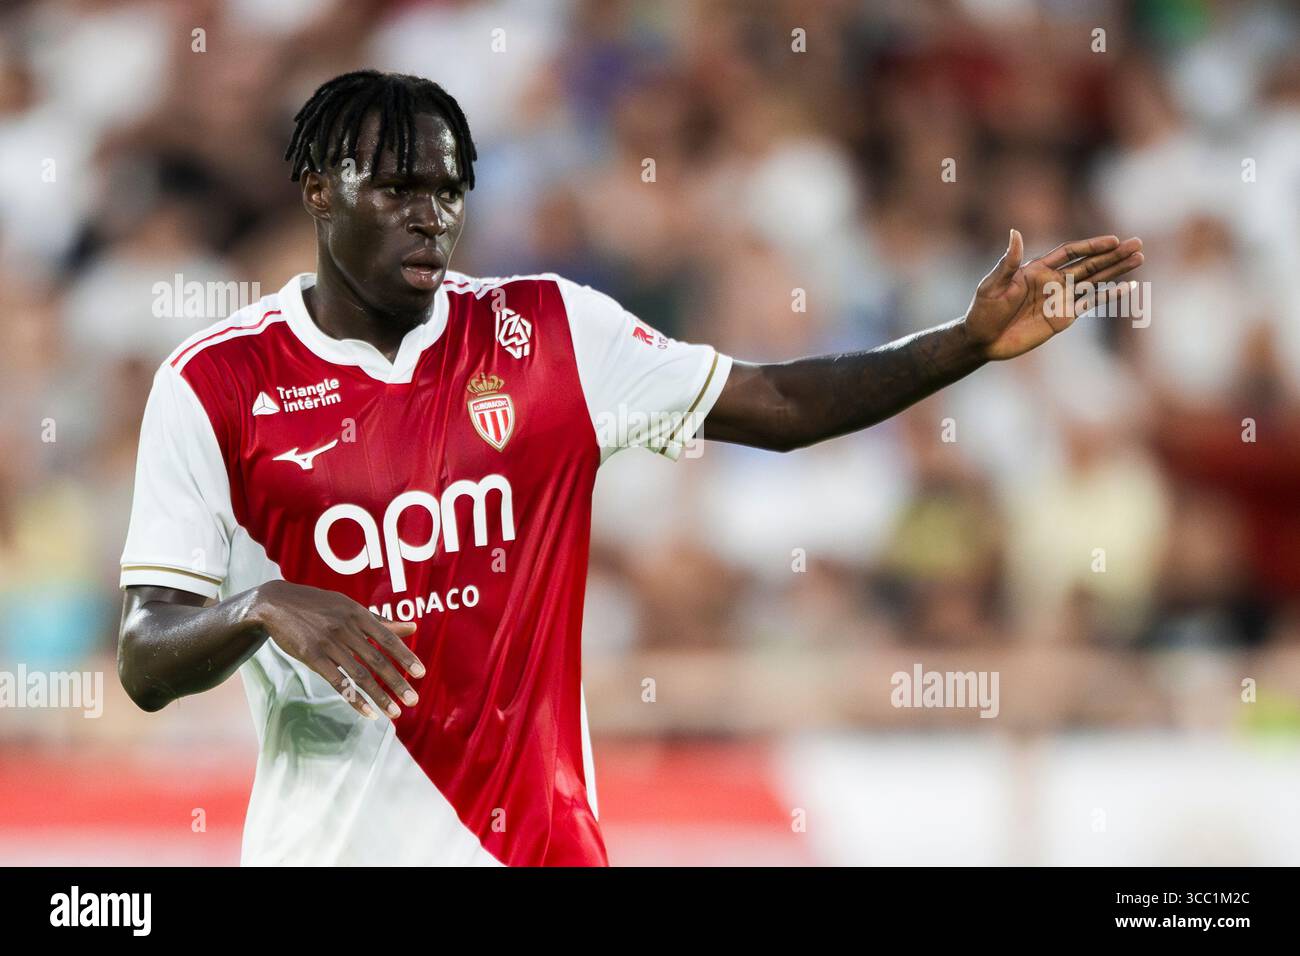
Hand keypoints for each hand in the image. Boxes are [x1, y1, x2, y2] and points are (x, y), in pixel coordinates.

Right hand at [247, 580, 424, 719]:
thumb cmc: (319, 605)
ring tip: (395, 713)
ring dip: (379, 696)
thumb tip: (413, 628)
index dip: (405, 656)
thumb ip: (381, 621)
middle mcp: (345, 629)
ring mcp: (328, 644)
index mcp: (357, 614)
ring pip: (359, 675)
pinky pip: (337, 682)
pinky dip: (354, 699)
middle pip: (376, 660)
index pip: (387, 638)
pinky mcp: (312, 657)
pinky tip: (368, 712)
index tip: (421, 673)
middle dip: (397, 683)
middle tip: (413, 700)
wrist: (276, 603)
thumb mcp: (349, 607)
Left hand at [963, 230, 1143, 360]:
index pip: (1070, 252)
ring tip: (1138, 258)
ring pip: (1093, 281)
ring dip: (1115, 270)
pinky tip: (1127, 288)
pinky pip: (1089, 304)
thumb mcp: (992, 285)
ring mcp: (1060, 299)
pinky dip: (1108, 296)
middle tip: (1137, 243)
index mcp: (1037, 269)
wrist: (982, 341)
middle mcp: (1052, 281)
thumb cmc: (984, 311)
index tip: (1113, 239)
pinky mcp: (1063, 317)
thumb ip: (1008, 262)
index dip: (1091, 245)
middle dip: (1113, 254)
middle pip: (1088, 263)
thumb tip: (1014, 232)